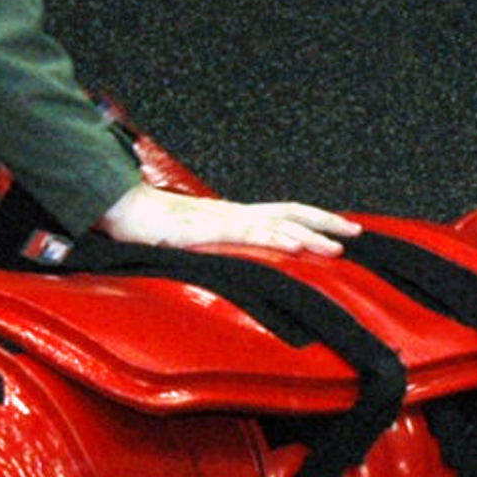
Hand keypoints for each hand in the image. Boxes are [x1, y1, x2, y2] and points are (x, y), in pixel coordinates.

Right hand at [94, 182, 355, 256]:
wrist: (119, 210)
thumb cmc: (148, 227)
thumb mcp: (189, 243)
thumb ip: (212, 250)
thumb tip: (234, 266)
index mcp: (231, 216)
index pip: (282, 213)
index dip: (314, 219)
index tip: (342, 230)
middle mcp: (233, 213)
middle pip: (289, 212)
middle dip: (325, 222)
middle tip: (357, 233)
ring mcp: (221, 219)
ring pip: (274, 223)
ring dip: (308, 235)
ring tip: (336, 247)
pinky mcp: (206, 229)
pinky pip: (246, 233)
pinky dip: (274, 238)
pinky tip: (294, 245)